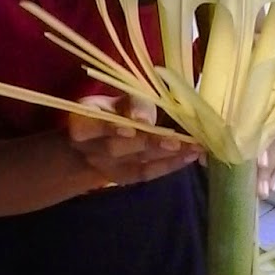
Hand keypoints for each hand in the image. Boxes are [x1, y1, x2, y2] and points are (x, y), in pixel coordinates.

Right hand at [67, 93, 201, 188]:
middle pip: (114, 148)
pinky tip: (191, 155)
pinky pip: (146, 173)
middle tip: (174, 140)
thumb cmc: (118, 109)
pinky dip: (170, 164)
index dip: (109, 126)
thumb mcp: (123, 97)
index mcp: (82, 119)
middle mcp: (89, 147)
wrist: (103, 137)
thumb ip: (136, 103)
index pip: (88, 125)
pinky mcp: (123, 177)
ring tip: (192, 147)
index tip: (135, 124)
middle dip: (146, 143)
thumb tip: (143, 119)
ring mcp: (105, 166)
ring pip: (133, 162)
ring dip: (165, 154)